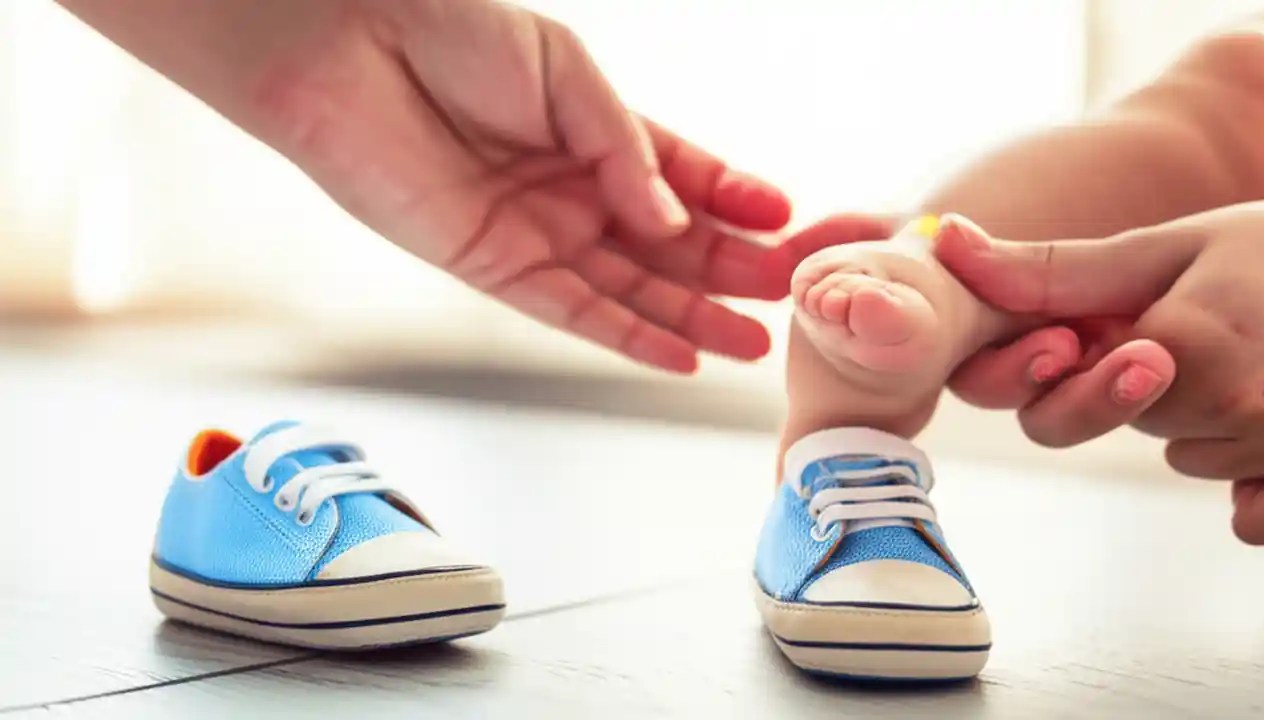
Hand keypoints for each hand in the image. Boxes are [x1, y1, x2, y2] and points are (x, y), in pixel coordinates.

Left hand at [62, 0, 794, 371]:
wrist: (351, 44)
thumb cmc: (455, 34)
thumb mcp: (568, 74)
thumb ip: (626, 148)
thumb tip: (673, 224)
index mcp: (598, 132)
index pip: (685, 177)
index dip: (738, 199)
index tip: (791, 222)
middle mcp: (574, 189)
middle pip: (667, 243)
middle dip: (730, 271)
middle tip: (789, 296)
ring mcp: (537, 232)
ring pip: (630, 288)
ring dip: (691, 319)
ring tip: (752, 343)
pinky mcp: (492, 265)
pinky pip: (570, 311)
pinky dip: (625, 337)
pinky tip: (678, 357)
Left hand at [935, 203, 1263, 543]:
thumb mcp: (1165, 247)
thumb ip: (1052, 269)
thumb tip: (945, 246)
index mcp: (1182, 351)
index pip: (1064, 402)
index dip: (1086, 365)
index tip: (1133, 326)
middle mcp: (1234, 416)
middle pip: (1133, 429)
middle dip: (1150, 384)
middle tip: (1208, 330)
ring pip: (1195, 459)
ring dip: (1210, 418)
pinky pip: (1254, 512)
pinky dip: (1262, 472)